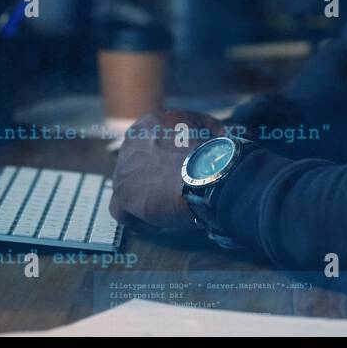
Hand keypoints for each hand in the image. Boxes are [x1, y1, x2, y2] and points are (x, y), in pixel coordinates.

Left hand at [109, 109, 222, 231]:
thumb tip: (225, 134)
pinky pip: (121, 210)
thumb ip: (209, 132)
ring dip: (144, 197)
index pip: (151, 142)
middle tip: (171, 191)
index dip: (164, 159)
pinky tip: (157, 224)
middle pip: (136, 163)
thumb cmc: (215, 152)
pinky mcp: (123, 193)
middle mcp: (132, 140)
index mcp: (152, 123)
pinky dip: (137, 219)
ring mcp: (124, 166)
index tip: (177, 171)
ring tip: (165, 209)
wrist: (209, 172)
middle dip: (152, 176)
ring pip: (128, 185)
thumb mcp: (217, 131)